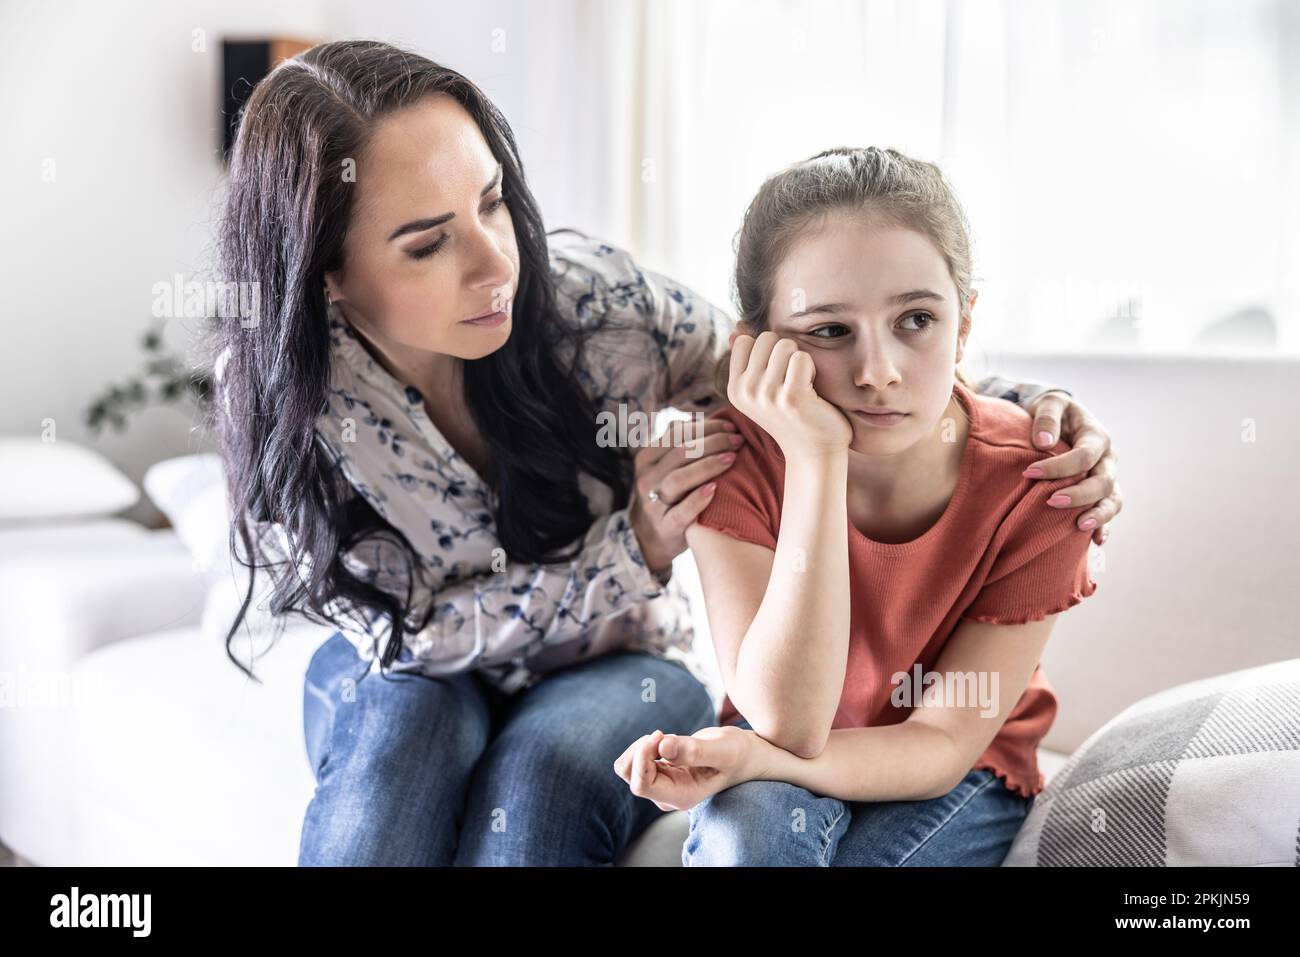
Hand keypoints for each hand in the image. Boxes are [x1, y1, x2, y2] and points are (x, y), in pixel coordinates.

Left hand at [613, 725, 759, 811]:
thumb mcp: (724, 750)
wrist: (744, 756)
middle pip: (629, 775)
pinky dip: (647, 745)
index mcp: (681, 796)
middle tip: (662, 734)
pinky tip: (668, 741)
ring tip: (667, 737)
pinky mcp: (659, 773)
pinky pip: (637, 759)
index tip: (659, 735)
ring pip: (628, 767)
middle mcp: (667, 795)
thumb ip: (695, 750)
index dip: (641, 758)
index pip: (641, 784)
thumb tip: (663, 747)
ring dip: (641, 746)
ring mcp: (662, 785)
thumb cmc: (738, 754)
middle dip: (639, 750)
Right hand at [630, 415, 745, 574]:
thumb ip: (683, 443)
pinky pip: (681, 512)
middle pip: (680, 452)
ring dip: (708, 466)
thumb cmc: (672, 495)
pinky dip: (698, 499)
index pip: (677, 433)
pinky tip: (716, 489)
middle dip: (713, 443)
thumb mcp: (669, 468)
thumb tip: (713, 417)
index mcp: (648, 457)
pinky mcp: (664, 527)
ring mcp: (653, 503)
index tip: (732, 427)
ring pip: (678, 479)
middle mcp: (646, 478)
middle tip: (738, 441)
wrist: (652, 537)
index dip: (706, 427)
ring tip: (732, 459)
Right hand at [726, 330, 852, 457]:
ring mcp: (767, 395)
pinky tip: (812, 389)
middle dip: (785, 351)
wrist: (814, 452)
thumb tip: (737, 329)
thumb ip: (748, 360)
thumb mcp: (762, 390)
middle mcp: (746, 392)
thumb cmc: (791, 416)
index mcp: (735, 389)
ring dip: (800, 359)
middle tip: (792, 378)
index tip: (776, 371)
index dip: (766, 348)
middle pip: (766, 338)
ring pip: (785, 345)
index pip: (745, 340)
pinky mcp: (791, 397)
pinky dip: (812, 369)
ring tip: (801, 383)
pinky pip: (802, 358)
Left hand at [1021, 390, 1122, 545]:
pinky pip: (1109, 510)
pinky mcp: (1101, 491)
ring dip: (1099, 514)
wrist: (1058, 419)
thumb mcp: (1049, 403)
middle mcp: (1107, 458)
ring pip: (1112, 499)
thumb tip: (1044, 443)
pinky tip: (1097, 540)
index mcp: (1096, 436)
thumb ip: (1047, 417)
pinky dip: (1105, 525)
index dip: (1060, 466)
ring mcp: (1107, 476)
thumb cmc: (1051, 411)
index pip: (1084, 455)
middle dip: (1079, 494)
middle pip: (1103, 481)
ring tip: (1079, 526)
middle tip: (1051, 501)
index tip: (1030, 473)